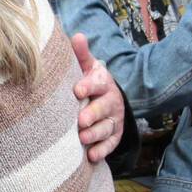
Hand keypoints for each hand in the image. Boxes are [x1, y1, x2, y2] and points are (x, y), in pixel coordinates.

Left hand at [70, 33, 124, 161]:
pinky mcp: (114, 135)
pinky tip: (91, 156)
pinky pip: (111, 144)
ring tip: (82, 138)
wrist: (107, 98)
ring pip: (107, 128)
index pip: (98, 83)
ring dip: (96, 134)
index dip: (88, 86)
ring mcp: (114, 119)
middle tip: (80, 121)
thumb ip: (81, 54)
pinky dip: (102, 150)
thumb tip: (77, 36)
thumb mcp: (87, 67)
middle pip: (104, 108)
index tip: (77, 91)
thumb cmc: (90, 81)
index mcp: (103, 82)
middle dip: (93, 114)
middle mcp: (111, 101)